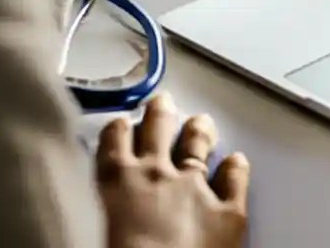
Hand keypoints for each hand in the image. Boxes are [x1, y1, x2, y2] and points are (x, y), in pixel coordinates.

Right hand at [96, 93, 250, 247]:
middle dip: (162, 113)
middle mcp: (157, 173)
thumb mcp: (92, 226)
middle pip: (160, 129)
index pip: (115, 138)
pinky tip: (237, 160)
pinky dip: (237, 166)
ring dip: (199, 130)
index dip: (120, 128)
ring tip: (200, 121)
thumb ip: (99, 205)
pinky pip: (236, 178)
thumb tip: (98, 209)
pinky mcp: (229, 211)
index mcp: (115, 181)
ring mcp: (197, 188)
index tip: (121, 123)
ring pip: (198, 144)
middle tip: (163, 103)